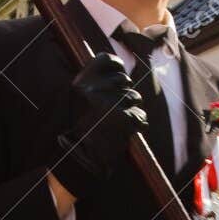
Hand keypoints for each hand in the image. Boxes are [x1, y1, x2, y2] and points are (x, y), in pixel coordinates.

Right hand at [53, 52, 146, 201]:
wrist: (78, 159)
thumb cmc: (80, 130)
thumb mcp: (79, 100)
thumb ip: (96, 84)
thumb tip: (121, 73)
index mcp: (81, 81)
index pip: (108, 60)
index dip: (117, 68)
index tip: (118, 80)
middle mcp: (94, 89)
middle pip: (124, 80)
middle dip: (126, 94)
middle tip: (114, 111)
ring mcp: (109, 103)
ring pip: (135, 98)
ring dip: (132, 110)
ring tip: (118, 123)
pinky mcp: (122, 119)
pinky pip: (140, 116)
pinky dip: (139, 124)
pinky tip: (129, 131)